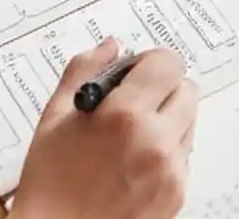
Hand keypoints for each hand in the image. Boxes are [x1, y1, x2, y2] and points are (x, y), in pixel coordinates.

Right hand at [11, 40, 198, 218]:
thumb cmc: (49, 184)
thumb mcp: (53, 119)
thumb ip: (83, 72)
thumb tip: (110, 45)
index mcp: (125, 115)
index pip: (167, 62)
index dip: (149, 64)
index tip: (134, 74)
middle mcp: (156, 141)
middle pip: (186, 88)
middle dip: (161, 90)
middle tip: (131, 105)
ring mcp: (172, 170)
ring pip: (189, 121)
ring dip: (168, 120)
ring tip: (129, 138)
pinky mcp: (178, 192)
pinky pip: (184, 155)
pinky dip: (166, 152)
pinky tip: (134, 164)